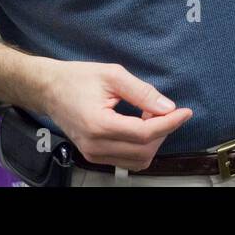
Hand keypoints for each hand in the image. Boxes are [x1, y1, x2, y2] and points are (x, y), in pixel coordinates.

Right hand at [41, 60, 192, 169]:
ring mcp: (93, 154)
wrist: (49, 90)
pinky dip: (141, 146)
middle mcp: (95, 145)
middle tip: (164, 108)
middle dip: (163, 130)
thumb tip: (168, 106)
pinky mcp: (94, 155)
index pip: (144, 134)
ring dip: (153, 141)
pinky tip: (140, 125)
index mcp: (98, 124)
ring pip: (138, 160)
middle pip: (144, 150)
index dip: (170, 123)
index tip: (185, 112)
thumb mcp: (113, 75)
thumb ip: (142, 92)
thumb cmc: (77, 79)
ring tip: (150, 116)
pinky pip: (127, 160)